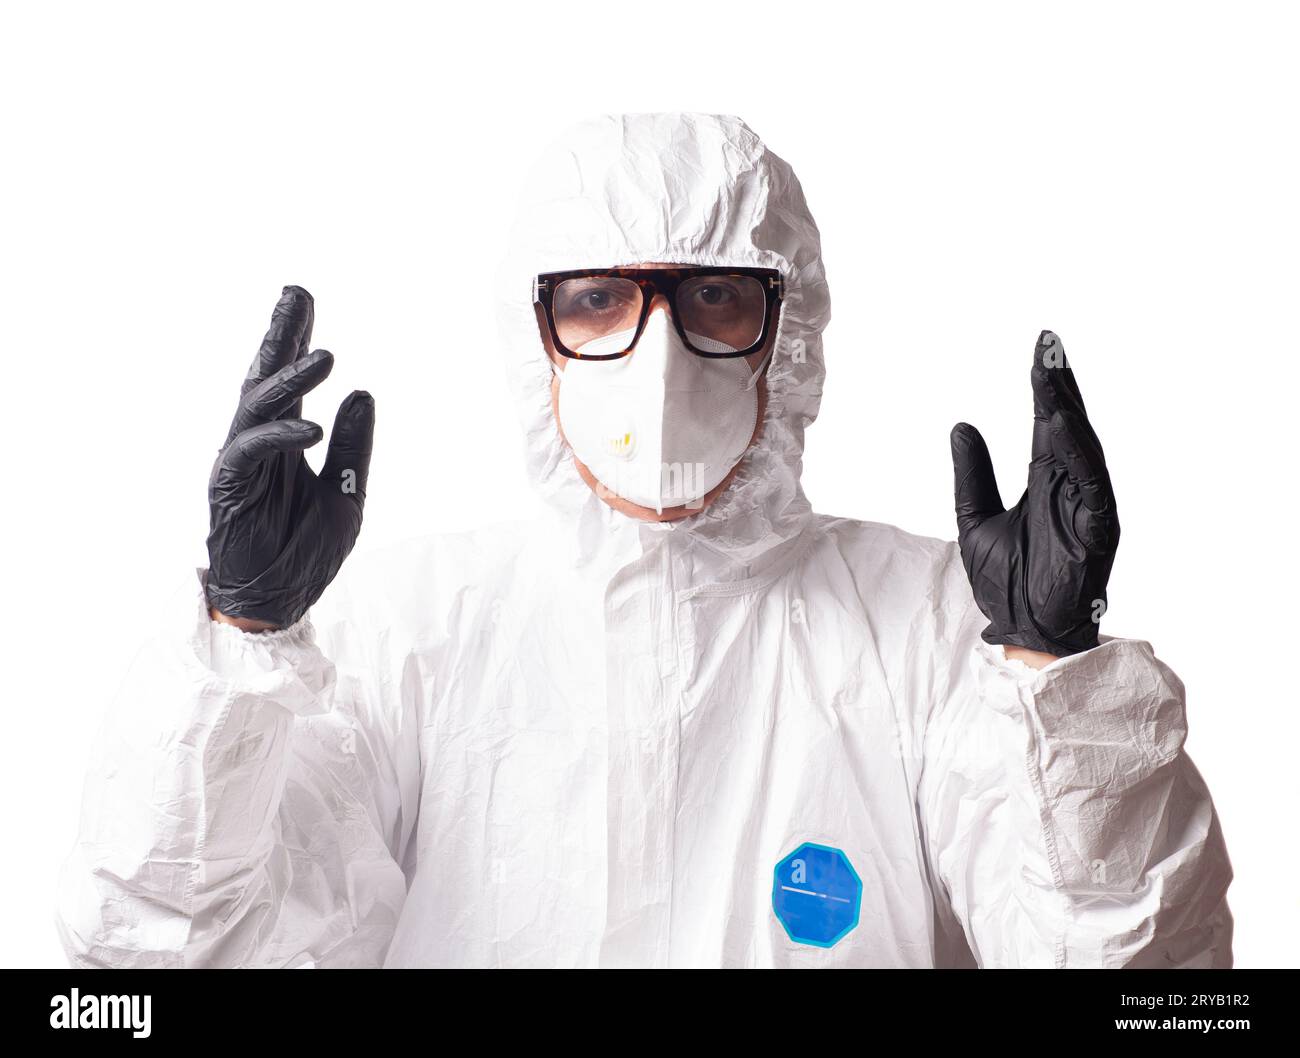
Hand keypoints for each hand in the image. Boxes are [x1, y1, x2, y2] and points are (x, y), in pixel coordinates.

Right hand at [205, 286, 374, 628]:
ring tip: (326, 353)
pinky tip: (312, 426)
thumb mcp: (346, 493)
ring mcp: (240, 463)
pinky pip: (252, 451)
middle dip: (282, 335)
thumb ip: (352, 446)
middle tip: (296, 293)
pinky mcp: (229, 488)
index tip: (304, 301)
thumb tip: (361, 394)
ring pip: (258, 406)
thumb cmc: (305, 550)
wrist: (278, 602)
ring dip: (291, 378)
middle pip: (266, 377)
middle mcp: (258, 443)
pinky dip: (281, 435)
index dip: (296, 341)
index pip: (290, 382)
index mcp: (284, 440)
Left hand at [949, 330, 1118, 656]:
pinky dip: (1079, 457)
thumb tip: (962, 426)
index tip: (1041, 349)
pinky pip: (1092, 488)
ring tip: (1051, 379)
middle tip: (1050, 345)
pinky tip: (1063, 429)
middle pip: (1070, 427)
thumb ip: (972, 475)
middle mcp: (1072, 489)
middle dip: (1061, 387)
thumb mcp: (974, 518)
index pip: (1048, 425)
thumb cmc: (1006, 582)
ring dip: (1069, 413)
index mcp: (1047, 482)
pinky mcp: (1097, 533)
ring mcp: (1088, 509)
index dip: (1045, 388)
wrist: (1020, 631)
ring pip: (1084, 450)